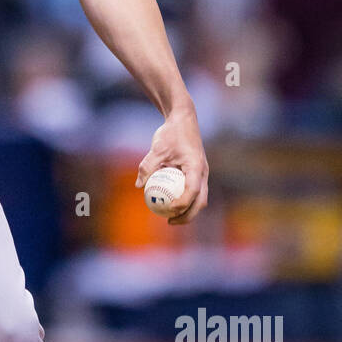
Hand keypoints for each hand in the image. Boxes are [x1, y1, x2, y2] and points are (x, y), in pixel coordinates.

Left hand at [135, 104, 208, 224]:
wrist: (183, 119)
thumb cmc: (171, 132)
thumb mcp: (156, 148)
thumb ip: (148, 166)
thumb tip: (138, 186)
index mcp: (196, 166)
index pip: (193, 190)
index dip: (182, 203)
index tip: (169, 211)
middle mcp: (203, 172)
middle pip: (200, 201)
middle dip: (188, 215)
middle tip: (170, 222)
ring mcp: (202, 173)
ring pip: (199, 198)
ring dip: (188, 210)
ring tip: (170, 219)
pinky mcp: (198, 173)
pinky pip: (194, 191)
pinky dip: (185, 200)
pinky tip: (168, 205)